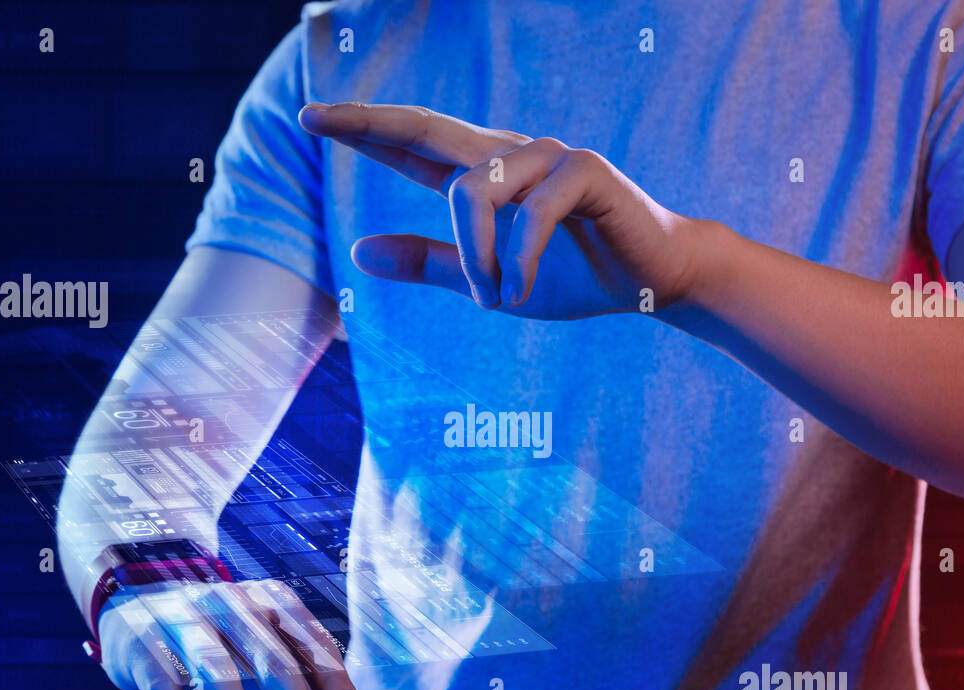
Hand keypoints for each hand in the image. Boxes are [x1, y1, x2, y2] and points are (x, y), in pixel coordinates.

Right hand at [97, 578, 361, 689]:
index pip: (310, 640)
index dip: (333, 679)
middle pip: (270, 656)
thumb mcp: (264, 659)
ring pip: (217, 671)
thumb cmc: (220, 639)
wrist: (136, 604)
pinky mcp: (144, 646)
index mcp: (269, 600)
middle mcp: (230, 603)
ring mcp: (185, 621)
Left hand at [298, 101, 703, 320]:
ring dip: (474, 259)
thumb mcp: (490, 278)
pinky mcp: (585, 170)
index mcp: (487, 176)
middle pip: (428, 130)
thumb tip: (357, 250)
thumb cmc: (575, 275)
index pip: (414, 146)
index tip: (310, 117)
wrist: (654, 279)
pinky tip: (522, 292)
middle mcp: (511, 155)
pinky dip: (517, 261)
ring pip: (471, 192)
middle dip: (368, 122)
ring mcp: (548, 156)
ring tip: (496, 298)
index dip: (364, 130)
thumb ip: (431, 263)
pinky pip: (527, 214)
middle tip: (309, 117)